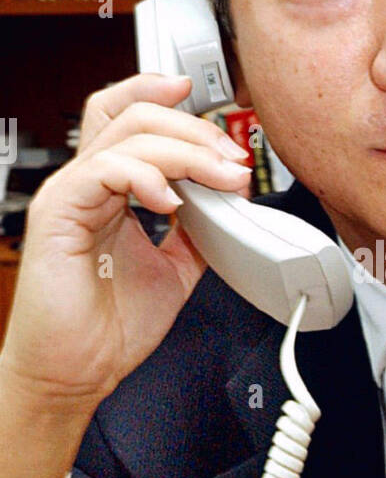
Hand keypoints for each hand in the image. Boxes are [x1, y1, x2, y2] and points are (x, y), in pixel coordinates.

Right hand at [1, 73, 251, 407]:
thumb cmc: (107, 329)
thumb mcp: (175, 268)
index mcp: (109, 190)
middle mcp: (87, 184)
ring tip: (222, 179)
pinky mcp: (58, 212)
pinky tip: (172, 202)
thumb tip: (230, 204)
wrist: (75, 374)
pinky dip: (147, 175)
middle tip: (234, 159)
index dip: (171, 103)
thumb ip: (197, 231)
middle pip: (134, 114)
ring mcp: (70, 194)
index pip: (131, 118)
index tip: (219, 115)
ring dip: (187, 150)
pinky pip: (103, 169)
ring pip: (125, 133)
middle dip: (195, 129)